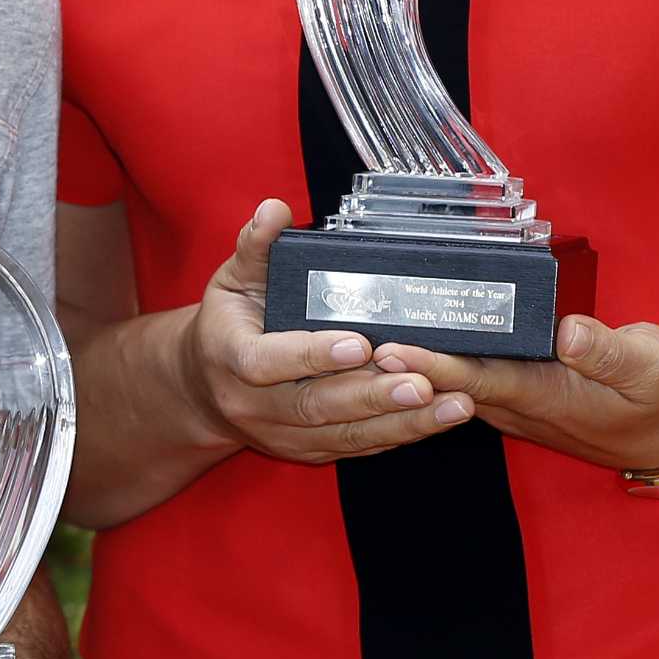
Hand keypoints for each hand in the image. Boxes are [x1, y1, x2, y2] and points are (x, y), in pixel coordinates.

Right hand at [179, 199, 476, 464]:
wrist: (205, 387)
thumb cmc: (228, 324)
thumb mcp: (233, 279)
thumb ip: (256, 245)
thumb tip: (274, 209)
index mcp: (231, 358)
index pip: (267, 362)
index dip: (313, 356)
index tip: (360, 343)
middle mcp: (255, 405)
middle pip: (317, 407)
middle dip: (374, 397)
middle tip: (425, 383)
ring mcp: (283, 434)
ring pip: (346, 434)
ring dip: (403, 422)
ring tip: (452, 404)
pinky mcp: (310, 449)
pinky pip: (358, 446)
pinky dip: (400, 434)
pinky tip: (438, 418)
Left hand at [373, 315, 658, 471]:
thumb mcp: (652, 366)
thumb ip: (609, 352)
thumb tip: (569, 332)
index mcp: (547, 396)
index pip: (477, 379)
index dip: (433, 365)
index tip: (392, 350)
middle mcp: (520, 405)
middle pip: (450, 384)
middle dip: (402, 367)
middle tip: (349, 338)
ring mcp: (516, 404)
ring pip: (453, 385)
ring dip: (411, 369)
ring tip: (359, 337)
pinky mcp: (519, 395)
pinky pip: (468, 381)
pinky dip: (436, 365)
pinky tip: (406, 343)